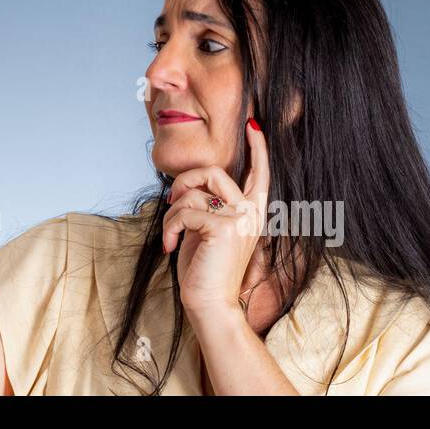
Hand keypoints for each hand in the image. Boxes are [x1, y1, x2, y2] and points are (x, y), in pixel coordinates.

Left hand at [162, 118, 271, 322]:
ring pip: (194, 192)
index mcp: (252, 213)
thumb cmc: (203, 270)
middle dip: (184, 181)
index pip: (260, 173)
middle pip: (214, 171)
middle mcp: (251, 213)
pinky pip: (183, 212)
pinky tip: (169, 247)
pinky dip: (169, 228)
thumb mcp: (206, 230)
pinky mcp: (223, 227)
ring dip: (172, 213)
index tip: (253, 123)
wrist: (209, 305)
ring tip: (172, 236)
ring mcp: (240, 219)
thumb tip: (189, 187)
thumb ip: (207, 205)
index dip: (258, 148)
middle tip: (171, 201)